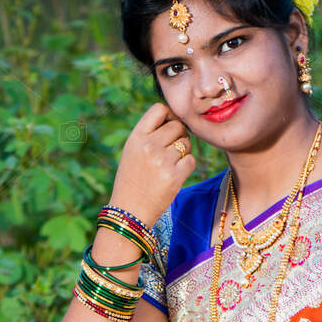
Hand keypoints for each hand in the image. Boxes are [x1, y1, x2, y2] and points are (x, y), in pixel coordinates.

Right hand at [109, 103, 195, 224]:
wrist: (129, 212)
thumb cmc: (132, 180)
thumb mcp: (132, 152)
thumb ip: (149, 134)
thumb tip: (175, 119)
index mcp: (136, 137)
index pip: (160, 109)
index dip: (169, 116)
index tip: (169, 127)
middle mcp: (148, 146)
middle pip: (177, 125)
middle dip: (179, 136)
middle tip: (172, 151)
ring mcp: (162, 161)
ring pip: (187, 143)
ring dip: (184, 152)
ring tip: (171, 165)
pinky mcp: (174, 176)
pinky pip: (192, 160)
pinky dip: (187, 166)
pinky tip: (176, 174)